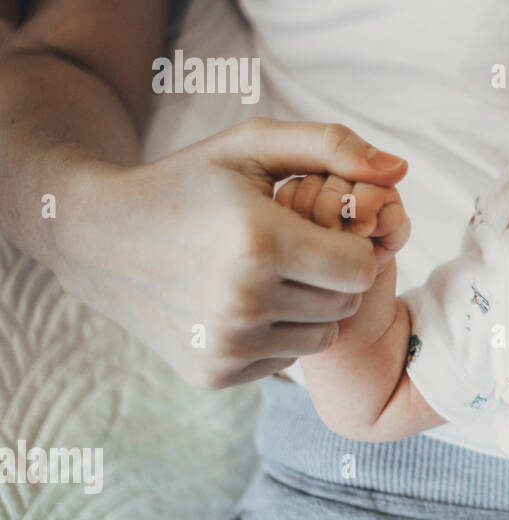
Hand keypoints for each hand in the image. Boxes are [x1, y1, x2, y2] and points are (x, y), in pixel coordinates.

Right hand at [51, 118, 408, 388]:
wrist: (96, 236)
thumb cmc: (189, 183)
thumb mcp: (254, 146)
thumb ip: (333, 147)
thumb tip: (401, 169)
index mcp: (259, 244)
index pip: (362, 267)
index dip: (353, 244)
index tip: (324, 227)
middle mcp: (243, 303)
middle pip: (345, 302)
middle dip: (333, 273)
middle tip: (293, 247)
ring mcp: (226, 345)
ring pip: (323, 335)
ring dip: (310, 305)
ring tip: (269, 272)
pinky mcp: (214, 373)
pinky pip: (287, 359)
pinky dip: (278, 332)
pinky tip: (243, 301)